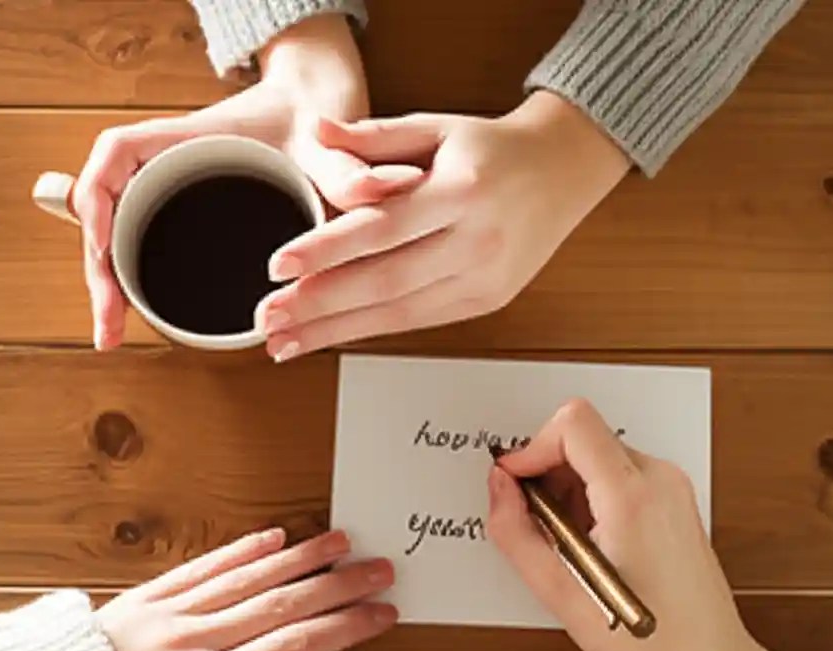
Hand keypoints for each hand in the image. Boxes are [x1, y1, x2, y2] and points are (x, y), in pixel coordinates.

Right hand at [73, 15, 421, 349]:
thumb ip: (349, 166)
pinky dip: (132, 279)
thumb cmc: (315, 116)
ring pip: (120, 233)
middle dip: (101, 270)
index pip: (117, 154)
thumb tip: (379, 190)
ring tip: (113, 335)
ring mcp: (172, 187)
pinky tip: (134, 319)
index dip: (98, 198)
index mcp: (189, 137)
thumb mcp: (330, 141)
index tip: (103, 244)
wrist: (320, 108)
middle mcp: (169, 162)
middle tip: (110, 329)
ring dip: (110, 283)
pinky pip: (141, 241)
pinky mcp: (184, 211)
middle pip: (106, 209)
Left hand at [95, 528, 396, 650]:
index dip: (344, 627)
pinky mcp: (146, 596)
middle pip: (281, 605)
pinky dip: (241, 549)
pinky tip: (275, 538)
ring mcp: (169, 613)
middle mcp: (193, 642)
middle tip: (380, 568)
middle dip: (338, 585)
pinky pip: (202, 566)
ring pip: (248, 577)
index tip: (381, 613)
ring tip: (341, 542)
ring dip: (300, 557)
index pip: (294, 647)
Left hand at [253, 91, 630, 361]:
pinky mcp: (486, 302)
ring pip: (400, 313)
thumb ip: (373, 136)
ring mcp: (485, 280)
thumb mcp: (436, 127)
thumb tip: (315, 131)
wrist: (564, 170)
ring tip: (285, 340)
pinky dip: (371, 329)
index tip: (278, 266)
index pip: (383, 228)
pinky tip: (333, 335)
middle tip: (267, 317)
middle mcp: (478, 243)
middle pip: (386, 282)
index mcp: (463, 192)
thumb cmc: (494, 149)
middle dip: (320, 305)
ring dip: (337, 331)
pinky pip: (420, 321)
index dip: (327, 251)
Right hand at [487, 399, 813, 650]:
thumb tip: (500, 489)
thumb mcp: (562, 593)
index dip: (532, 447)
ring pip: (599, 455)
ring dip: (570, 489)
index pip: (573, 422)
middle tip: (540, 525)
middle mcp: (660, 480)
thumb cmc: (650, 642)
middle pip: (583, 436)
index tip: (515, 480)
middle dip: (548, 473)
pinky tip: (593, 544)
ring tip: (572, 544)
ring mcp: (672, 487)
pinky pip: (620, 474)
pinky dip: (593, 498)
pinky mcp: (674, 498)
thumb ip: (517, 533)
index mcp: (632, 497)